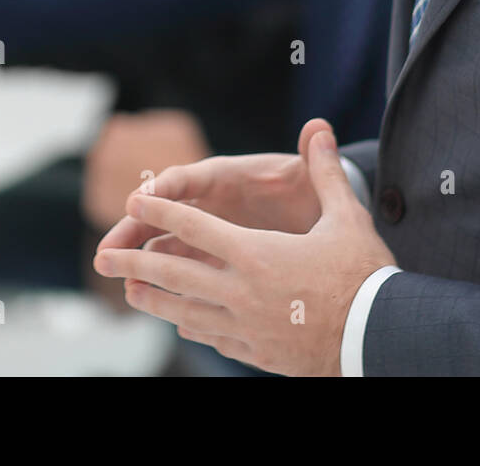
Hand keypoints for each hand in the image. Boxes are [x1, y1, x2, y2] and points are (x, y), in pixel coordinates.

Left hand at [92, 118, 396, 375]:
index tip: (134, 202)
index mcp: (256, 254)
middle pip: (175, 274)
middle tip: (102, 256)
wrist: (377, 337)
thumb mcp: (346, 217)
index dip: (161, 212)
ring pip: (185, 311)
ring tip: (129, 291)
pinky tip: (181, 322)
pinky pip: (212, 335)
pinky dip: (190, 324)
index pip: (196, 228)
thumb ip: (325, 171)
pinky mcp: (257, 352)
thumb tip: (319, 127)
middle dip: (134, 261)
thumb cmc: (362, 274)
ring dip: (153, 299)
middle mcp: (241, 291)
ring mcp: (245, 326)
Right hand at [95, 122, 328, 257]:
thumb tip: (320, 126)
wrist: (314, 216)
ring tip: (122, 280)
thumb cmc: (308, 192)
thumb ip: (312, 156)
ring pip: (167, 242)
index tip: (137, 198)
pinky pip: (184, 264)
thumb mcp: (310, 177)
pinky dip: (167, 278)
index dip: (163, 188)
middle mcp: (210, 201)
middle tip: (107, 251)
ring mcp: (209, 229)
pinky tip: (150, 298)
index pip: (188, 178)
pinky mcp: (213, 254)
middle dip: (134, 229)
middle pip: (164, 212)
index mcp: (227, 177)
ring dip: (143, 258)